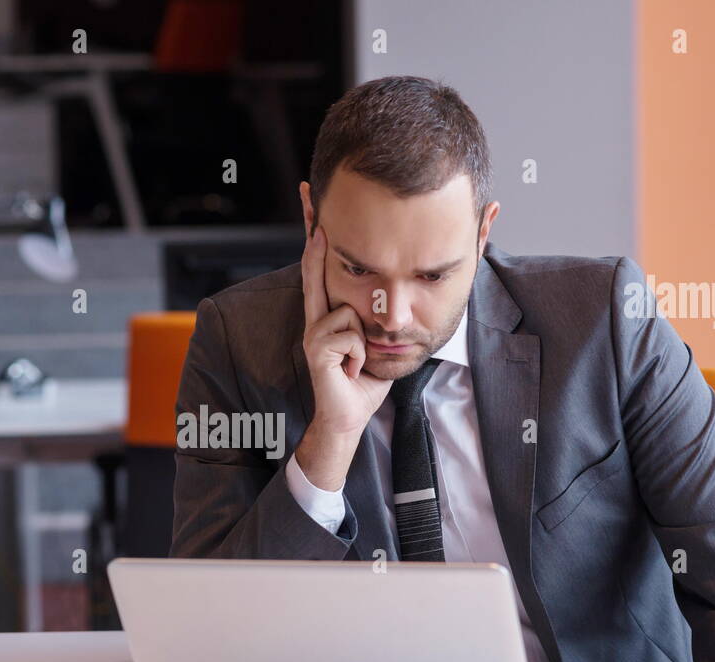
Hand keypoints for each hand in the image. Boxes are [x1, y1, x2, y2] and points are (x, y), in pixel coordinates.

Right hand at [296, 223, 391, 489]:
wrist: (350, 415)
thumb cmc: (366, 378)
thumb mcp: (380, 338)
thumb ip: (383, 313)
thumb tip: (406, 291)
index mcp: (330, 309)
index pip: (322, 264)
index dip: (315, 231)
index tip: (312, 198)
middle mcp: (316, 315)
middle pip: (316, 264)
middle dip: (314, 229)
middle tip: (309, 192)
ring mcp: (312, 330)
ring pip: (350, 309)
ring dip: (365, 339)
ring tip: (358, 360)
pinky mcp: (314, 347)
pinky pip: (349, 333)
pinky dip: (359, 354)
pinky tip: (350, 369)